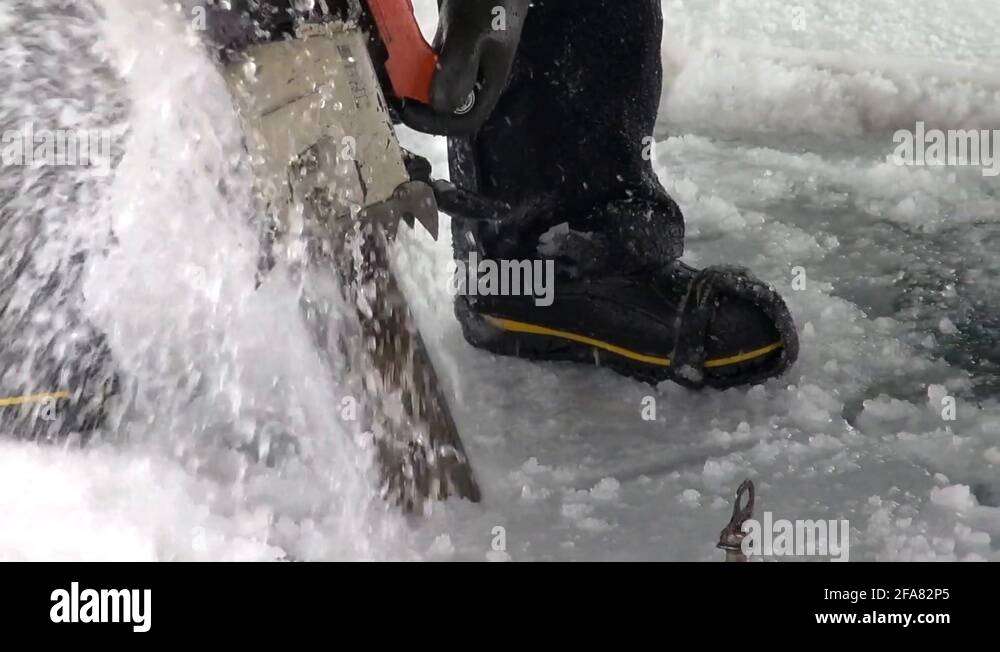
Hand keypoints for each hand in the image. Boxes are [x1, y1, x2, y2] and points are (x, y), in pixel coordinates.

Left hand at [400, 0, 529, 135]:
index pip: (464, 119)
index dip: (436, 124)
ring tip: (385, 74)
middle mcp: (475, 72)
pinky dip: (409, 54)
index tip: (407, 110)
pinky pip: (426, 54)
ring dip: (409, 79)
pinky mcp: (451, 34)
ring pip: (432, 79)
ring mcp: (462, 53)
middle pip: (444, 102)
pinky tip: (392, 48)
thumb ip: (458, 67)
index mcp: (488, 79)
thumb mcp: (474, 30)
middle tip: (388, 92)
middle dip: (416, 101)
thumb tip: (439, 107)